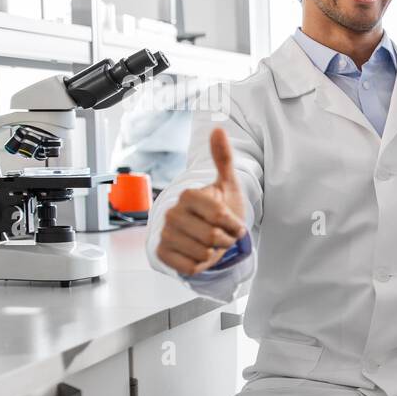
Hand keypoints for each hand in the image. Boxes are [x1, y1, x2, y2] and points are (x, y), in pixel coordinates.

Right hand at [156, 127, 247, 274]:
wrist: (205, 233)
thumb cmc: (220, 209)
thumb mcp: (227, 185)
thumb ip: (223, 158)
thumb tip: (218, 128)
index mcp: (188, 195)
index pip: (220, 216)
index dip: (234, 224)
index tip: (234, 223)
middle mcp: (171, 213)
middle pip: (212, 236)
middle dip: (226, 240)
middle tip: (223, 235)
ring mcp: (165, 233)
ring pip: (203, 253)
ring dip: (215, 253)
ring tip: (212, 244)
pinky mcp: (162, 253)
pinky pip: (190, 267)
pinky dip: (201, 265)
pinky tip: (199, 254)